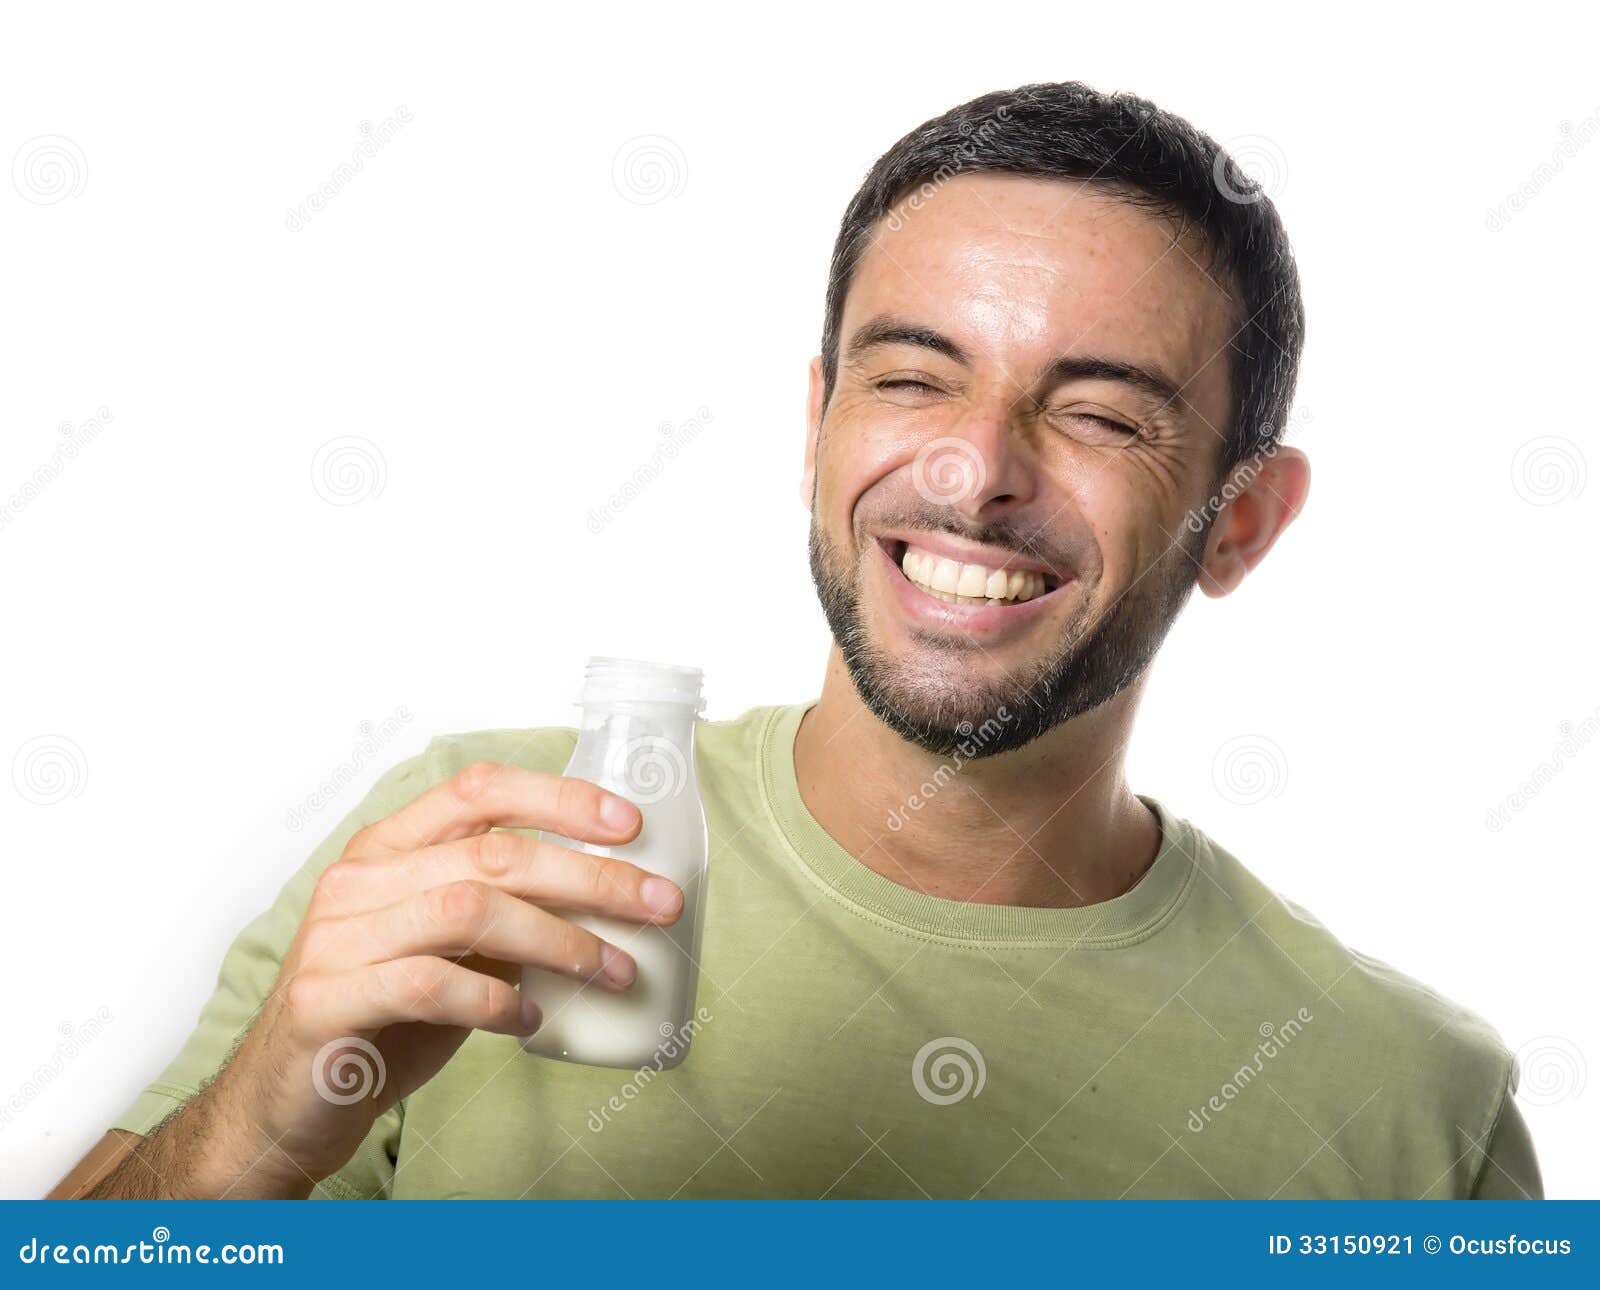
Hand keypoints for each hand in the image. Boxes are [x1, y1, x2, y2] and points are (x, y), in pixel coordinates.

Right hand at [198, 761, 682, 1193]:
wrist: (286, 1100)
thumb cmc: (384, 1016)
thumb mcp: (448, 948)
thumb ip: (503, 912)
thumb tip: (610, 894)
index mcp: (389, 847)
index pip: (478, 789)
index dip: (559, 797)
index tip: (629, 823)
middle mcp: (360, 879)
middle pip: (493, 852)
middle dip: (590, 876)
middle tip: (658, 904)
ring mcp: (338, 937)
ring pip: (468, 909)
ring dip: (559, 939)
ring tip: (613, 969)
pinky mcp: (327, 999)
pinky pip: (427, 984)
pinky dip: (493, 1001)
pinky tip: (530, 1021)